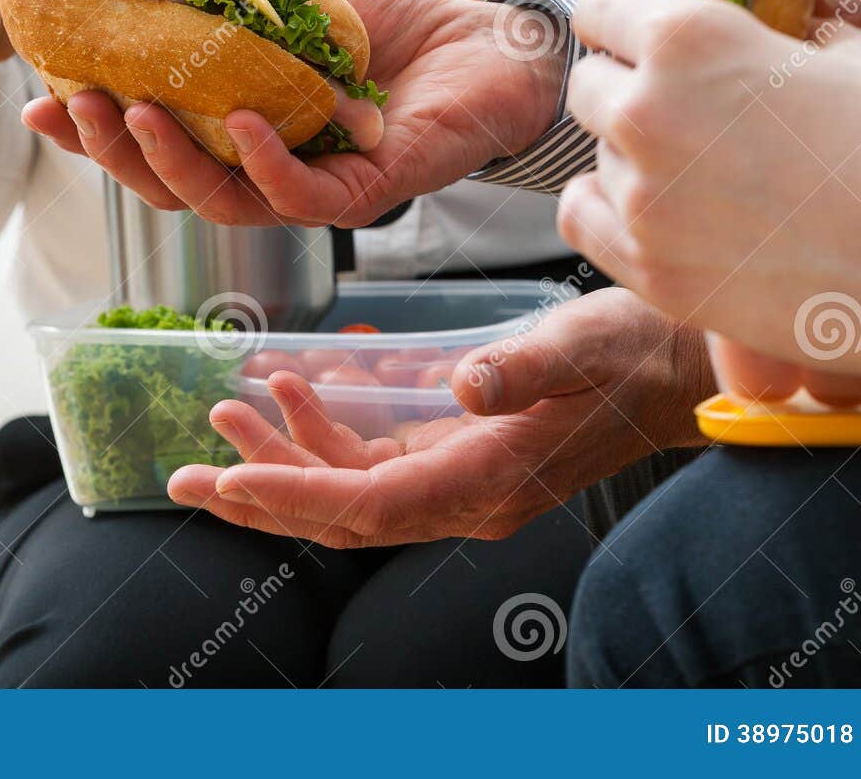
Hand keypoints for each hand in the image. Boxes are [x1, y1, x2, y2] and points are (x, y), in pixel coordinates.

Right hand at [24, 0, 565, 227]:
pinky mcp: (365, 193)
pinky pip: (302, 194)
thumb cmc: (391, 23)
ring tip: (138, 115)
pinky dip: (265, 164)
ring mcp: (315, 188)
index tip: (39, 103)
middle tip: (71, 111)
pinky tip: (240, 123)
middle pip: (172, 184)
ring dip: (173, 163)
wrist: (489, 40)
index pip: (153, 143)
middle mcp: (268, 169)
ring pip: (225, 201)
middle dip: (115, 151)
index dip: (93, 132)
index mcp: (239, 129)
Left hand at [166, 288, 713, 546]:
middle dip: (262, 494)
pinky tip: (306, 383)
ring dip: (289, 453)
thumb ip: (524, 369)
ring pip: (353, 486)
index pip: (366, 506)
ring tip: (229, 408)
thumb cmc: (635, 355)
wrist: (677, 372)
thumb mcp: (584, 346)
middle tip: (184, 479)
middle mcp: (466, 496)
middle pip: (343, 514)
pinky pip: (382, 458)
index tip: (223, 482)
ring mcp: (463, 480)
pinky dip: (335, 428)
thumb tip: (459, 387)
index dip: (291, 495)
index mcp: (487, 481)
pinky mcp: (463, 455)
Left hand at [557, 0, 860, 414]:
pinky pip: (585, 221)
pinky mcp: (648, 269)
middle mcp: (645, 110)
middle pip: (588, 86)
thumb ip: (790, 38)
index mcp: (688, 37)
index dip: (619, 22)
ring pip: (596, 158)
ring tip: (698, 176)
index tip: (632, 39)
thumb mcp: (859, 52)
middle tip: (677, 114)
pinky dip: (610, 213)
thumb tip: (783, 38)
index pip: (599, 8)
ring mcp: (641, 197)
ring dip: (632, 159)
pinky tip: (657, 214)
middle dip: (624, 91)